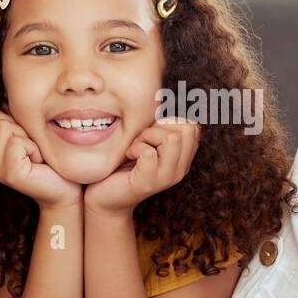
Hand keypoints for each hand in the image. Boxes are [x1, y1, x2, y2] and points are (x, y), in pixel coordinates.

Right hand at [0, 109, 80, 207]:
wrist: (67, 192)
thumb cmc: (53, 162)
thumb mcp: (32, 137)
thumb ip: (18, 121)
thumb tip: (10, 92)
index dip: (16, 122)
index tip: (30, 143)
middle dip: (22, 129)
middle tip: (34, 151)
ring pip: (6, 127)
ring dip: (29, 139)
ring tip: (36, 157)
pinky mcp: (9, 174)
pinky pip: (16, 142)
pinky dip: (33, 148)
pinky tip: (39, 163)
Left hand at [83, 117, 199, 216]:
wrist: (104, 198)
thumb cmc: (122, 166)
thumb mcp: (145, 142)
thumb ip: (158, 127)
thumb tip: (161, 99)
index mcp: (183, 159)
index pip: (193, 126)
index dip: (170, 121)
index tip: (151, 132)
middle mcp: (180, 169)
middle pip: (187, 129)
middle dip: (160, 126)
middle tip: (142, 139)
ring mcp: (166, 178)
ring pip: (173, 138)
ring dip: (148, 136)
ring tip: (135, 147)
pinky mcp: (148, 183)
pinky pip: (149, 152)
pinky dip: (135, 148)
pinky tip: (129, 156)